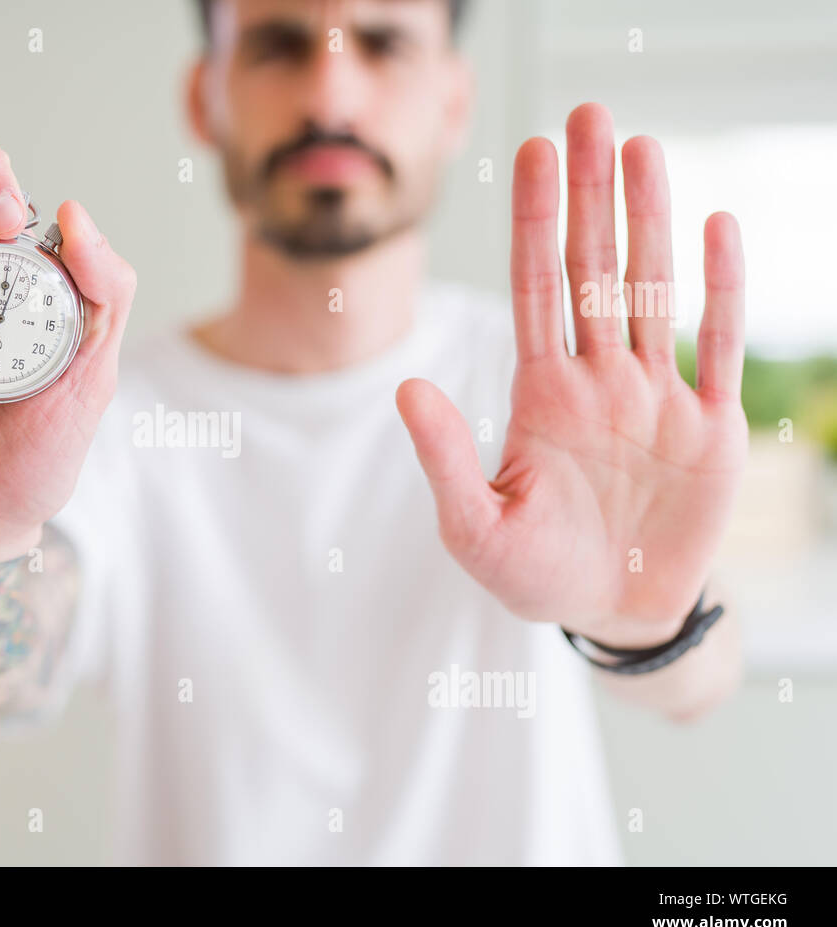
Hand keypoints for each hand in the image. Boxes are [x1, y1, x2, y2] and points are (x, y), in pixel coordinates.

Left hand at [396, 103, 747, 647]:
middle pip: (592, 269)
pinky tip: (717, 226)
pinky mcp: (708, 427)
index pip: (535, 290)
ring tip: (644, 148)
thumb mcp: (474, 525)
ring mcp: (655, 396)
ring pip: (651, 290)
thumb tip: (406, 385)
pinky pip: (717, 346)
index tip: (533, 153)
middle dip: (589, 195)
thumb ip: (445, 457)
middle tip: (589, 115)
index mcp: (540, 394)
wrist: (612, 611)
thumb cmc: (534, 572)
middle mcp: (597, 379)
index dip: (535, 222)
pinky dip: (720, 291)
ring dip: (649, 221)